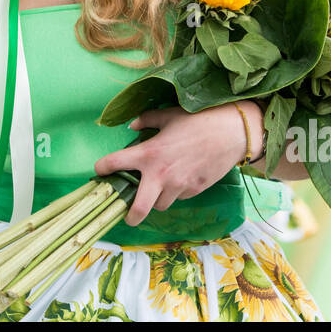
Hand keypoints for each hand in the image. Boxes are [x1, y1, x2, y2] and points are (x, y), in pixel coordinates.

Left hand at [94, 103, 255, 227]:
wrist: (232, 132)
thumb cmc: (198, 120)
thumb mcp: (169, 116)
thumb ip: (146, 121)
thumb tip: (131, 126)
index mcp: (149, 153)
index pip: (115, 163)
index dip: (102, 168)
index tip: (98, 171)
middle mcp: (160, 174)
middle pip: (139, 208)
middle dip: (130, 216)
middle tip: (127, 215)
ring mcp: (178, 186)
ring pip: (160, 204)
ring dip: (156, 199)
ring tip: (160, 186)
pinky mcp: (194, 191)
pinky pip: (179, 198)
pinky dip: (175, 192)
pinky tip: (181, 178)